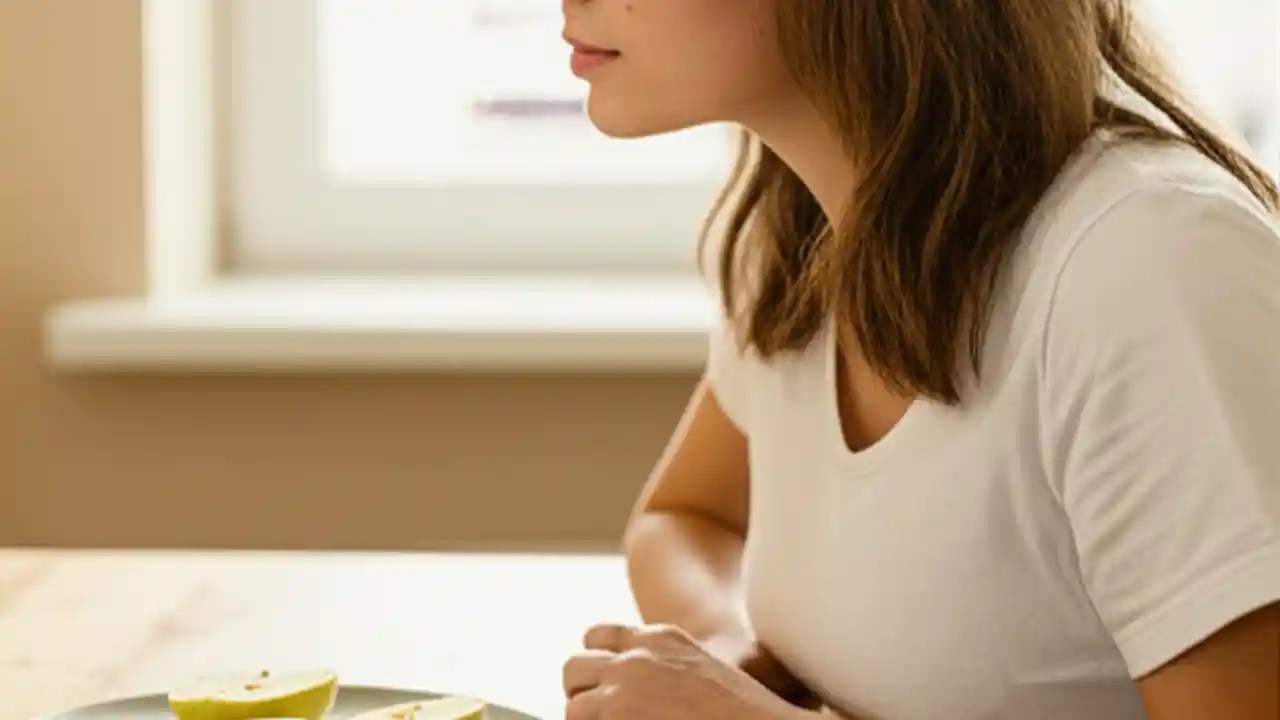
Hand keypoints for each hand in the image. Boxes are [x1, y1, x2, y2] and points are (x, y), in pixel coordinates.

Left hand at [563, 623, 813, 719]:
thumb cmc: (744, 714)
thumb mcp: (701, 672)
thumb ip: (666, 671)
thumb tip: (637, 700)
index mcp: (662, 638)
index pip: (598, 638)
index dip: (597, 669)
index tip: (607, 694)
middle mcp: (637, 658)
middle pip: (573, 667)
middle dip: (580, 695)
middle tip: (602, 718)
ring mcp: (625, 691)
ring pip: (573, 706)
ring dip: (585, 719)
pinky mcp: (620, 716)